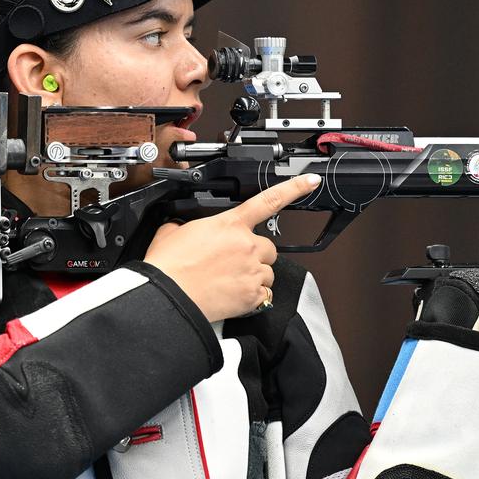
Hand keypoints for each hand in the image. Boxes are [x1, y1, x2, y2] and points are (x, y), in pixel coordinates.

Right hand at [145, 173, 321, 321]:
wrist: (168, 297)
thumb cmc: (168, 267)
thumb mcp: (172, 232)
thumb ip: (186, 225)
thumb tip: (183, 228)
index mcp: (230, 224)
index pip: (269, 200)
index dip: (295, 188)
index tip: (310, 181)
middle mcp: (247, 245)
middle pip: (268, 247)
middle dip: (256, 254)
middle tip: (234, 262)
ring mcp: (252, 271)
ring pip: (268, 272)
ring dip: (255, 275)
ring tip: (230, 280)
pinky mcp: (253, 295)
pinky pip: (265, 295)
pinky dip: (253, 297)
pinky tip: (234, 295)